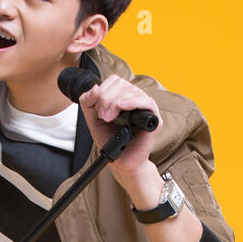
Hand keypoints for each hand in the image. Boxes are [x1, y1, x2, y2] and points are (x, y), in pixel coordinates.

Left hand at [78, 76, 162, 194]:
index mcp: (123, 96)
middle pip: (122, 84)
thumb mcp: (93, 119)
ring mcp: (146, 108)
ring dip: (116, 103)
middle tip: (103, 116)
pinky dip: (133, 102)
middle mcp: (136, 99)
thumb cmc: (110, 140)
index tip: (97, 109)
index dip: (103, 91)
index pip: (115, 80)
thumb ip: (88, 102)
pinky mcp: (155, 119)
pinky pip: (147, 102)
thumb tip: (94, 87)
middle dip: (107, 99)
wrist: (120, 161)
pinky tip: (123, 106)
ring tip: (109, 119)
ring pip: (132, 91)